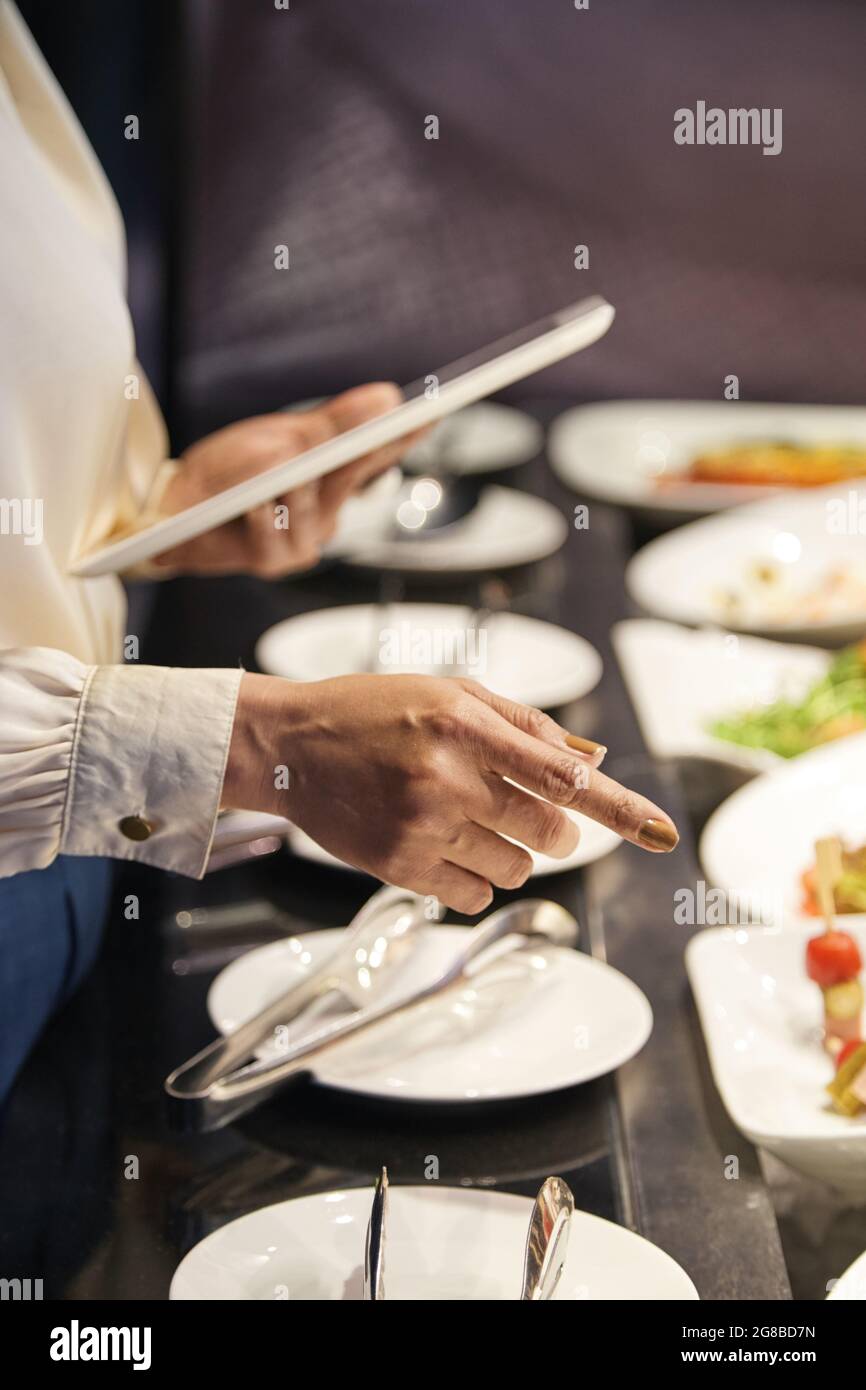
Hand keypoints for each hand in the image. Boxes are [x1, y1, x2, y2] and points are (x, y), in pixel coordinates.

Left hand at [153, 383, 418, 575]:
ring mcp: (303, 541)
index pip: (376, 452)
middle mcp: (326, 513)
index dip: (406, 434)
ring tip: (278, 467)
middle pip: (352, 475)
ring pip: (313, 508)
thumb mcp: (282, 436)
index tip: (433, 410)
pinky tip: (254, 503)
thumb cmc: (228, 472)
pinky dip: (264, 515)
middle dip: (365, 448)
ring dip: (293, 486)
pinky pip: (277, 536)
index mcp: (332, 480)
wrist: (171, 508)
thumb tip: (388, 395)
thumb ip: (334, 422)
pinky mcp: (274, 562)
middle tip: (382, 424)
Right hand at [222, 672, 678, 913]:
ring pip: (515, 868)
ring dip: (510, 852)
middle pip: (550, 832)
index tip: (662, 833)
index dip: (620, 808)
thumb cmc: (376, 709)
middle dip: (556, 832)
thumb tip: (593, 761)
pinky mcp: (398, 865)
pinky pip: (473, 895)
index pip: (564, 775)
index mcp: (468, 724)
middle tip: (531, 817)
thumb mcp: (452, 692)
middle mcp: (448, 776)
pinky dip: (476, 879)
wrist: (290, 745)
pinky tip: (442, 846)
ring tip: (465, 820)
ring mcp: (422, 825)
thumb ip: (526, 725)